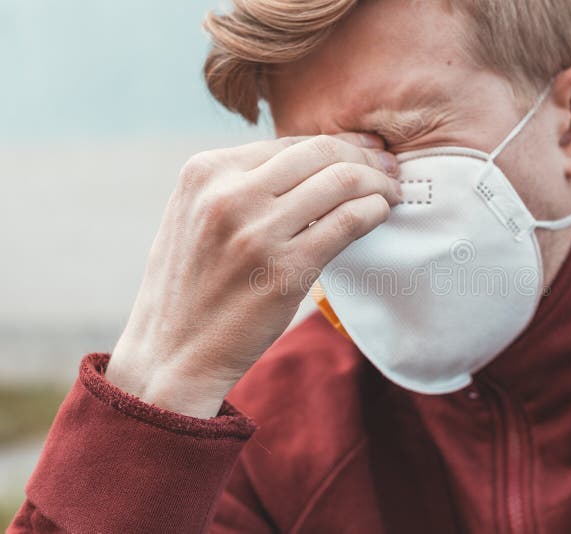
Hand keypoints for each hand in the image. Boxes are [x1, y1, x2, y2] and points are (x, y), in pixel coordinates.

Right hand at [106, 133, 400, 417]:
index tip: (365, 151)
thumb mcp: (195, 216)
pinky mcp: (286, 270)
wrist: (173, 352)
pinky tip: (380, 215)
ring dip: (377, 182)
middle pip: (321, 153)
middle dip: (365, 156)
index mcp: (205, 172)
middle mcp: (229, 194)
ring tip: (390, 192)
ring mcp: (257, 232)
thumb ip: (240, 184)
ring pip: (342, 181)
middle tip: (388, 168)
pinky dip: (374, 211)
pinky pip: (348, 221)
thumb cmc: (191, 285)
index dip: (339, 143)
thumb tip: (311, 161)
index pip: (291, 142)